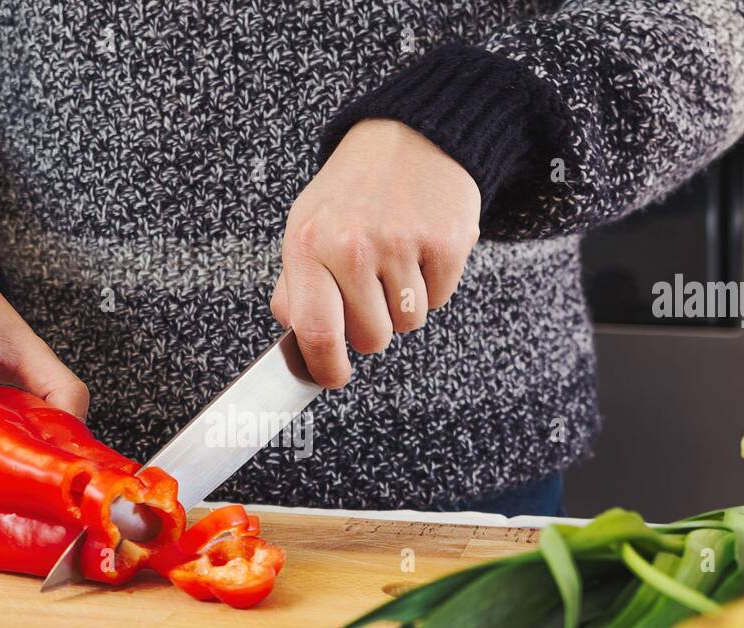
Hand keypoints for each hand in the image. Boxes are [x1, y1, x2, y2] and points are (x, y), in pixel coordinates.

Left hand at [271, 119, 481, 386]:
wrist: (413, 134)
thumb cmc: (354, 190)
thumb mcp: (307, 225)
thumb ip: (296, 286)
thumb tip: (296, 338)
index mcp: (309, 244)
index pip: (315, 330)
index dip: (326, 367)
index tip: (333, 377)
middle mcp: (352, 246)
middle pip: (370, 338)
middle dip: (372, 327)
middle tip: (371, 290)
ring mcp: (401, 243)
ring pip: (408, 323)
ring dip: (403, 305)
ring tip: (396, 260)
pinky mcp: (447, 242)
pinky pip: (439, 300)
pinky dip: (433, 285)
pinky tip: (421, 249)